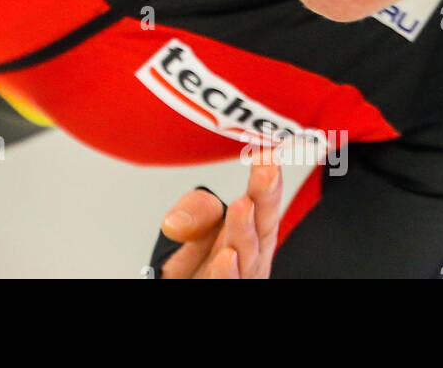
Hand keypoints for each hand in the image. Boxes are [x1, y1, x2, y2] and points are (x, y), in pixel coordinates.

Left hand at [157, 157, 282, 278]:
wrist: (187, 286)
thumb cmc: (201, 260)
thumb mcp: (197, 224)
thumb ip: (195, 212)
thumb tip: (175, 224)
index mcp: (250, 232)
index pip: (263, 205)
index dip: (267, 182)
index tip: (267, 155)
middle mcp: (252, 256)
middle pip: (262, 228)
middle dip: (264, 199)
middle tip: (265, 173)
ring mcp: (242, 276)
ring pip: (247, 257)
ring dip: (245, 231)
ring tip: (244, 205)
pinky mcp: (226, 288)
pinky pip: (229, 284)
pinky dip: (228, 273)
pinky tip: (227, 257)